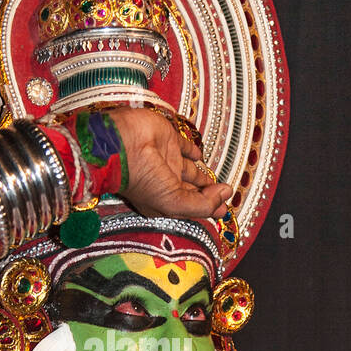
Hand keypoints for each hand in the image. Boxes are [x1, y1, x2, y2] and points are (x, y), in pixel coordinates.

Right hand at [107, 107, 231, 220]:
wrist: (123, 145)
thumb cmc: (142, 179)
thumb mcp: (174, 203)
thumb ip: (203, 203)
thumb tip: (227, 194)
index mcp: (162, 202)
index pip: (190, 207)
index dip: (208, 209)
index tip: (225, 210)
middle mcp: (164, 184)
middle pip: (192, 191)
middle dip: (208, 196)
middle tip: (226, 197)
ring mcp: (166, 161)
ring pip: (190, 172)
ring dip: (203, 177)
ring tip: (218, 182)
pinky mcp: (168, 140)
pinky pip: (184, 147)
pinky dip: (193, 152)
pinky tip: (200, 156)